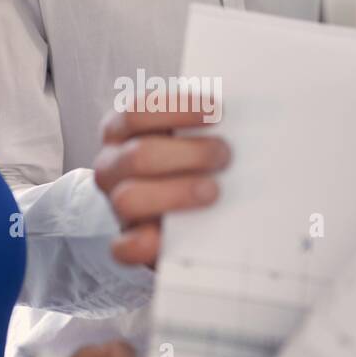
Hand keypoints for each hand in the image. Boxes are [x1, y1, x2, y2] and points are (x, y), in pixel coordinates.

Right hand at [95, 106, 230, 267]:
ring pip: (129, 198)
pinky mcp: (125, 240)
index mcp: (121, 130)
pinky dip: (147, 244)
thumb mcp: (187, 134)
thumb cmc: (186, 160)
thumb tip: (243, 119)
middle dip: (188, 155)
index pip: (138, 111)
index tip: (216, 110)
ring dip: (176, 193)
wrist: (177, 210)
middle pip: (139, 155)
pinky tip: (173, 236)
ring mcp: (115, 203)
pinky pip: (123, 247)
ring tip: (214, 191)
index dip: (177, 109)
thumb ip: (202, 125)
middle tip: (224, 155)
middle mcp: (112, 164)